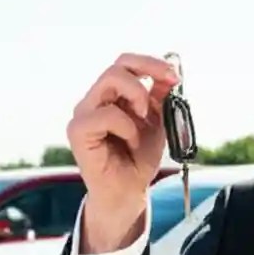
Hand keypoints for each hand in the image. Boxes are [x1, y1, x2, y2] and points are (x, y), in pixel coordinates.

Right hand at [66, 53, 177, 251]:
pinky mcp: (78, 131)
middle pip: (117, 66)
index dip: (151, 63)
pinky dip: (126, 125)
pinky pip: (106, 114)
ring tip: (144, 121)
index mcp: (111, 96)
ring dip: (138, 98)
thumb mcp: (158, 123)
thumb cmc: (138, 158)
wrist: (128, 192)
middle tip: (168, 89)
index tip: (175, 75)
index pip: (125, 63)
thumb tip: (170, 74)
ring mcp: (83, 114)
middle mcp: (94, 100)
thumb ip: (160, 98)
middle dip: (148, 71)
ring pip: (110, 80)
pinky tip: (130, 142)